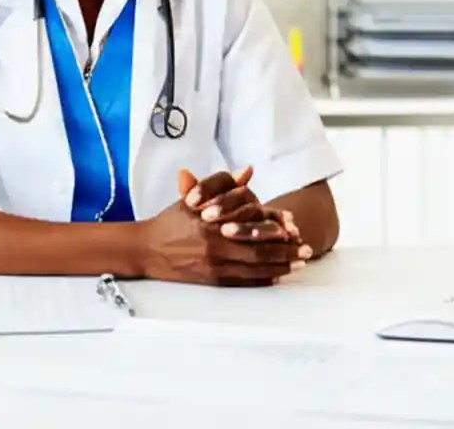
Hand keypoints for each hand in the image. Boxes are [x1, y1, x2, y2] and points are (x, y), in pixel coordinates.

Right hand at [134, 171, 305, 286]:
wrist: (147, 248)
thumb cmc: (171, 221)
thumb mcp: (194, 199)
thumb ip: (223, 186)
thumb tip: (247, 171)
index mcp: (213, 227)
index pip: (254, 231)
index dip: (278, 232)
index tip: (296, 230)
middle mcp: (216, 248)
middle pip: (260, 253)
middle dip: (287, 253)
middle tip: (307, 251)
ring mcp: (214, 267)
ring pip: (256, 270)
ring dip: (280, 268)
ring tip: (299, 264)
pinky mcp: (211, 280)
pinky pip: (244, 282)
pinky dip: (263, 280)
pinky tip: (277, 276)